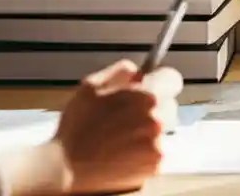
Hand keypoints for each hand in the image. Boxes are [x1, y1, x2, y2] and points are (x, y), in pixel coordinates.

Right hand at [52, 60, 182, 194]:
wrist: (67, 169)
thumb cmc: (77, 128)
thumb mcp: (91, 87)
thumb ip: (120, 71)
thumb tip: (138, 70)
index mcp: (146, 96)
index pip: (172, 79)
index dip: (161, 80)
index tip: (154, 85)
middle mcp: (157, 119)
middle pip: (169, 105)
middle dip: (153, 107)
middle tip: (128, 117)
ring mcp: (158, 144)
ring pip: (163, 129)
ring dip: (150, 129)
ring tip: (122, 137)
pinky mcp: (155, 164)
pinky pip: (158, 150)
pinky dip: (146, 150)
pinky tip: (124, 152)